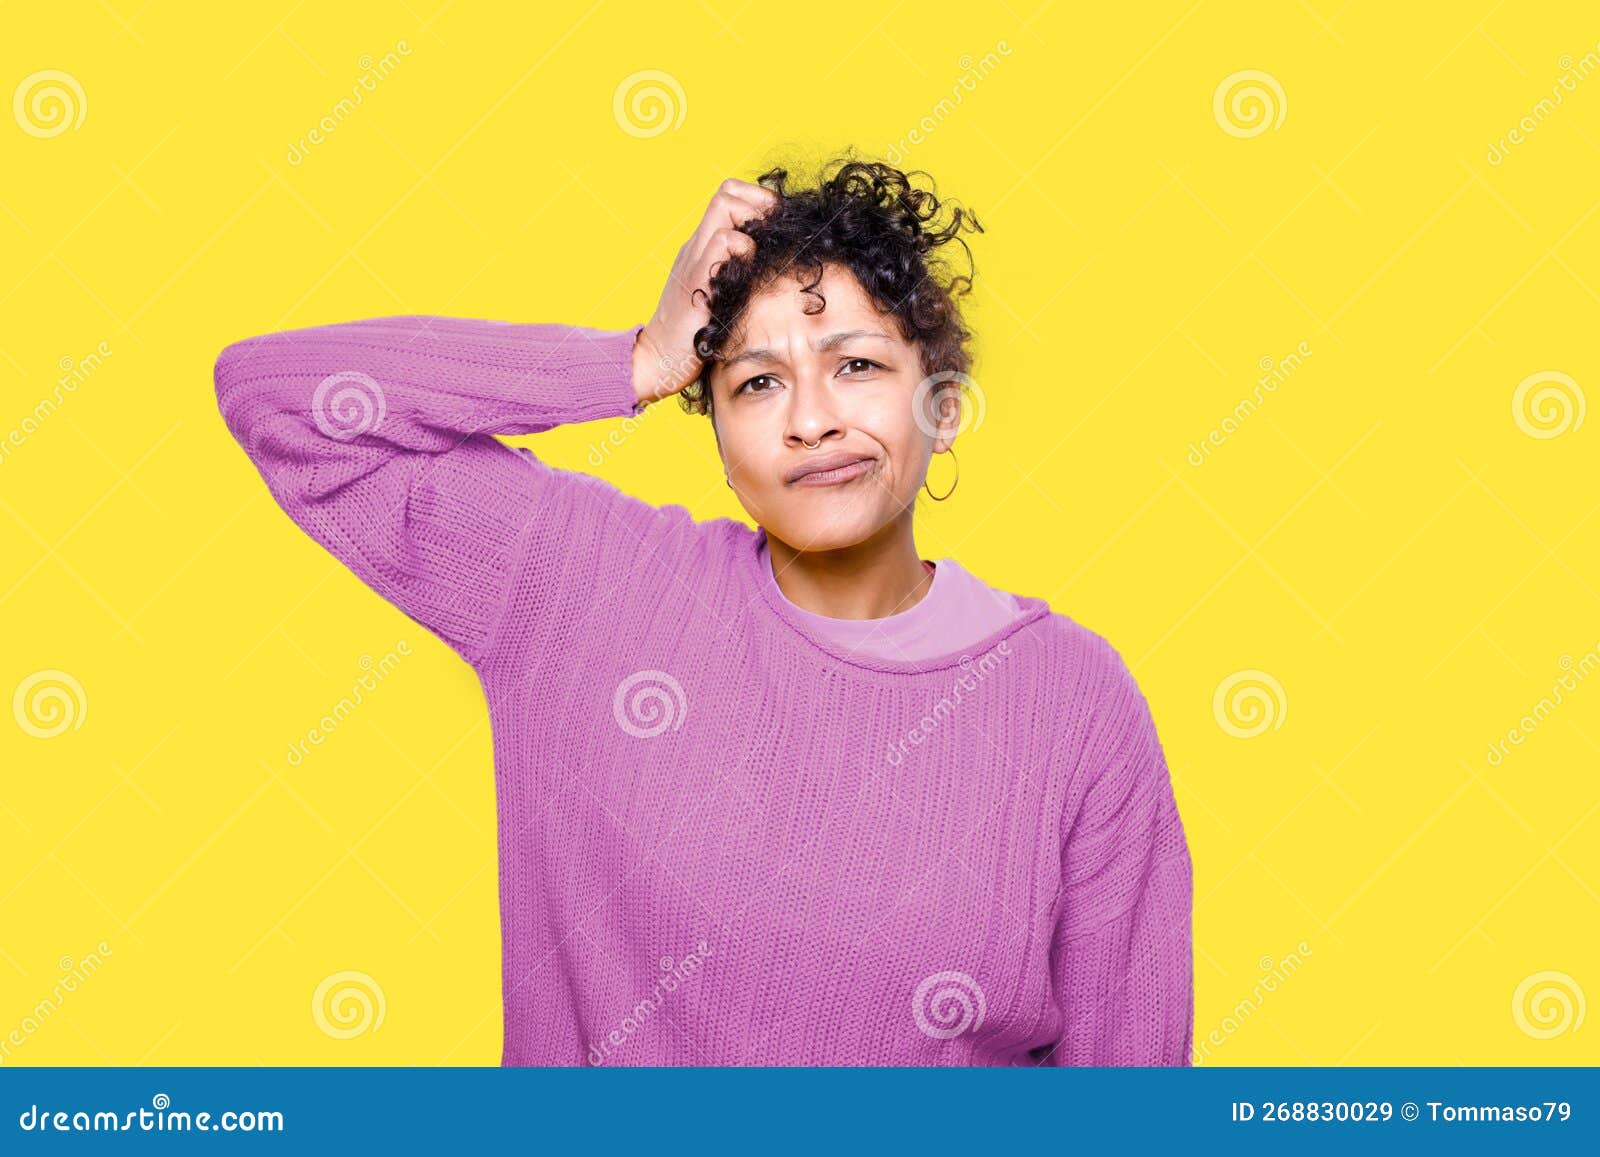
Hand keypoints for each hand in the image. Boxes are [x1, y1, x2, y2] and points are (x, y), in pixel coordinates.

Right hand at [632, 177, 778, 406]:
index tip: (776, 225)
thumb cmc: (692, 336)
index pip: (728, 198)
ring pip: (724, 205)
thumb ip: (736, 279)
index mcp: (701, 249)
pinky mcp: (696, 279)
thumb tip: (773, 273)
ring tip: (762, 251)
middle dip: (759, 203)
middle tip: (775, 233)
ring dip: (752, 222)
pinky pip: (723, 242)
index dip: (756, 201)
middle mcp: (695, 246)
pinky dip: (744, 249)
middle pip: (726, 192)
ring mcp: (693, 259)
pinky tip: (749, 273)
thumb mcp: (718, 299)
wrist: (657, 360)